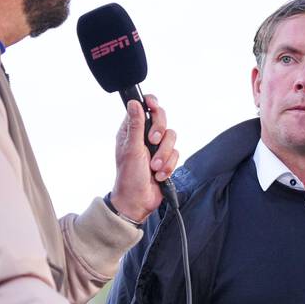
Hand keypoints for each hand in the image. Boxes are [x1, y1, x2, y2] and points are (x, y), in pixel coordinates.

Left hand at [111, 96, 178, 221]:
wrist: (138, 200)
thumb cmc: (128, 177)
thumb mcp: (131, 149)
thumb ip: (135, 125)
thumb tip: (134, 103)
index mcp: (132, 130)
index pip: (144, 108)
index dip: (151, 104)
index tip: (153, 105)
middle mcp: (145, 136)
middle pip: (162, 119)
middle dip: (160, 132)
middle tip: (152, 142)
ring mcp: (157, 147)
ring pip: (171, 138)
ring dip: (164, 155)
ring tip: (154, 167)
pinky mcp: (167, 158)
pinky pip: (176, 154)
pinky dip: (168, 165)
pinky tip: (159, 175)